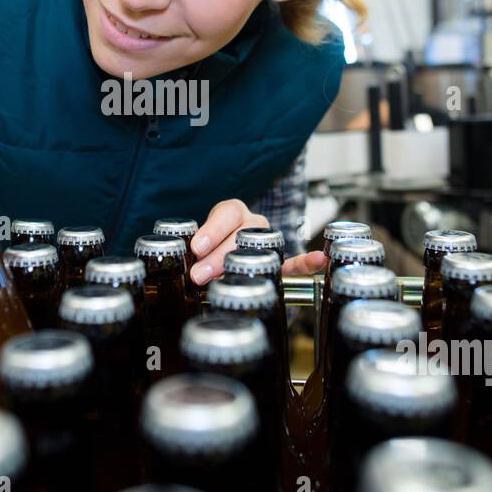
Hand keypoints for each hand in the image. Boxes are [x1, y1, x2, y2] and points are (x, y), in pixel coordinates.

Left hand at [187, 199, 326, 284]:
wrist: (226, 253)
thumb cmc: (208, 248)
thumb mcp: (197, 243)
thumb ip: (190, 252)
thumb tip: (172, 269)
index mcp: (232, 212)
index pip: (226, 214)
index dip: (212, 229)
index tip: (197, 247)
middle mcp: (252, 223)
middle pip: (240, 235)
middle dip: (218, 256)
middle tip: (198, 275)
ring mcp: (269, 242)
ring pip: (261, 249)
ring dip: (245, 265)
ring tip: (229, 279)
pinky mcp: (280, 261)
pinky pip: (294, 262)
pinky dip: (306, 263)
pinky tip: (318, 261)